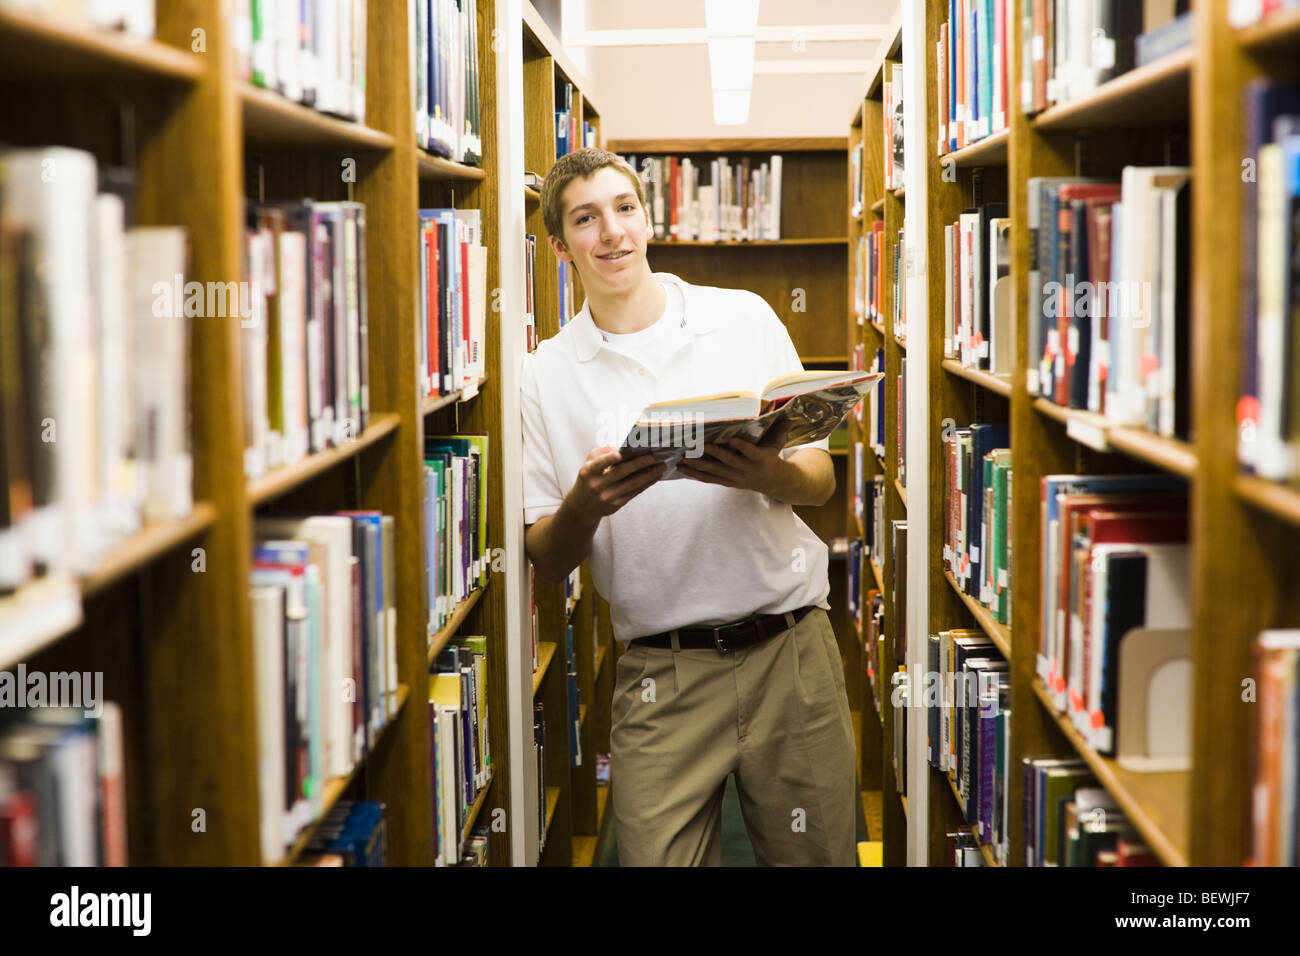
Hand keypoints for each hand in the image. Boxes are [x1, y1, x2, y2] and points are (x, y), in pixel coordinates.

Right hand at [564, 446, 665, 522]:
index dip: (608, 459)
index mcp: (588, 472)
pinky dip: (646, 484)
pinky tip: (655, 477)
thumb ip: (601, 453)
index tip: (619, 453)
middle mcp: (597, 485)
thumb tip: (620, 447)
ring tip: (661, 467)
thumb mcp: (588, 464)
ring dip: (648, 475)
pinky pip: (634, 493)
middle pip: (620, 473)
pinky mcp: (616, 504)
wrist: (582, 506)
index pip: (599, 464)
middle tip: (653, 457)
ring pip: (631, 484)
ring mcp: (607, 496)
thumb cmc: (588, 479)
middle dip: (638, 464)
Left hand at [674, 419, 795, 496]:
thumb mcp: (778, 444)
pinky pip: (708, 479)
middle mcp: (745, 470)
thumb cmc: (772, 457)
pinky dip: (694, 474)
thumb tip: (789, 416)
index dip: (742, 447)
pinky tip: (681, 468)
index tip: (732, 439)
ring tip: (682, 459)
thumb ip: (780, 430)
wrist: (773, 482)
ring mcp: (734, 477)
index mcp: (759, 459)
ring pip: (714, 472)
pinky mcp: (726, 482)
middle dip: (711, 455)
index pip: (750, 452)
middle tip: (697, 447)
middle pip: (727, 462)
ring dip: (697, 466)